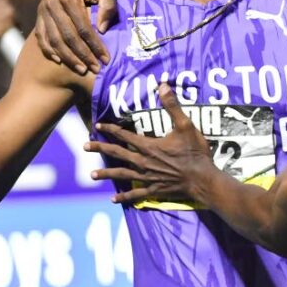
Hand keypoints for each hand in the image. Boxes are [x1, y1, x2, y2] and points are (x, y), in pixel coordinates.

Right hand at [36, 0, 117, 74]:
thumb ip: (108, 6)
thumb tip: (102, 29)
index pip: (83, 29)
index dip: (95, 46)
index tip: (106, 59)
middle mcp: (53, 4)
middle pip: (68, 37)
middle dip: (83, 56)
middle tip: (96, 69)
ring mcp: (44, 9)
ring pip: (53, 39)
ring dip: (67, 57)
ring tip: (82, 70)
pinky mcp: (40, 12)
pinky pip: (41, 35)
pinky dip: (48, 50)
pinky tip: (60, 61)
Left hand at [84, 84, 213, 204]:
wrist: (201, 179)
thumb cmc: (194, 153)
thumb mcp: (185, 126)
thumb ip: (172, 106)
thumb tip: (162, 86)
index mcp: (148, 146)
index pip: (125, 135)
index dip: (111, 129)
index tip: (98, 125)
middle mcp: (143, 161)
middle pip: (117, 154)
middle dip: (100, 148)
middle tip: (85, 146)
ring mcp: (147, 177)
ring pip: (121, 174)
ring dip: (106, 174)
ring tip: (92, 175)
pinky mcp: (153, 190)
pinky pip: (135, 194)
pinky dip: (124, 197)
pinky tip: (113, 200)